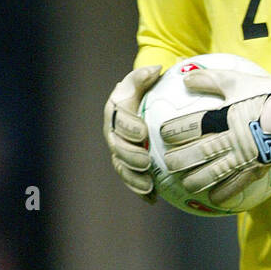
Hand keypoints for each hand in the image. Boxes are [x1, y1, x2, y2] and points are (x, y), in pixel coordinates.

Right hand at [103, 65, 161, 198]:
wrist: (144, 105)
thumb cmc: (145, 90)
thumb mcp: (143, 80)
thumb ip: (145, 76)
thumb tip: (156, 69)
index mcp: (116, 111)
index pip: (118, 119)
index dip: (128, 127)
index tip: (143, 133)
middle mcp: (114, 133)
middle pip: (118, 148)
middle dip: (130, 156)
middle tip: (145, 162)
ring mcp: (120, 151)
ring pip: (122, 167)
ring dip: (134, 179)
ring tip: (148, 185)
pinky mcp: (128, 166)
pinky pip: (131, 180)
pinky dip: (141, 191)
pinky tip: (153, 200)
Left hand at [161, 65, 270, 206]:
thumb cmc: (270, 95)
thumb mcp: (240, 81)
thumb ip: (211, 80)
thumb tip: (186, 77)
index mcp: (225, 117)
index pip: (193, 125)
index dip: (175, 131)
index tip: (162, 134)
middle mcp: (231, 139)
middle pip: (199, 152)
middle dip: (180, 159)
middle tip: (167, 164)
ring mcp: (244, 156)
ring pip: (214, 172)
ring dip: (197, 180)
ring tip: (186, 185)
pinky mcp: (257, 167)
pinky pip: (238, 185)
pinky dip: (225, 193)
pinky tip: (214, 200)